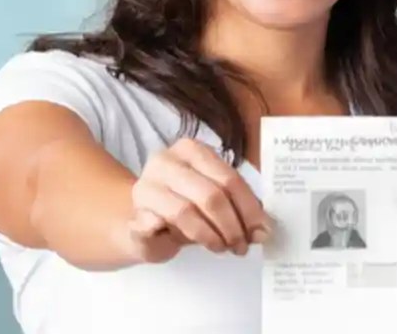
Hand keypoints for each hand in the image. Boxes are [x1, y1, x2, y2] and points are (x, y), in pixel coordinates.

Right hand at [125, 138, 271, 262]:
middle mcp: (165, 162)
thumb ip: (238, 206)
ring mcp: (145, 187)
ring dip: (210, 236)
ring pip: (186, 212)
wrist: (144, 225)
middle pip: (210, 195)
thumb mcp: (213, 198)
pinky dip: (173, 237)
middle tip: (242, 246)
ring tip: (222, 248)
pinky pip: (156, 227)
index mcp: (191, 150)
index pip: (228, 178)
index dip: (249, 208)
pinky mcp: (133, 215)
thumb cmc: (185, 208)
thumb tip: (263, 230)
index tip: (261, 232)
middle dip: (232, 225)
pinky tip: (184, 244)